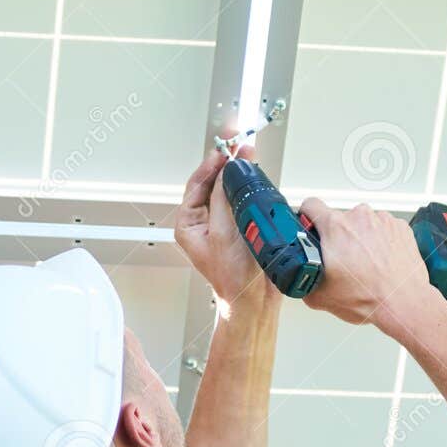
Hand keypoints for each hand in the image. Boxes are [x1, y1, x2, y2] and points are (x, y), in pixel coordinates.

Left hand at [174, 145, 277, 308]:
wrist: (254, 300)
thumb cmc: (233, 279)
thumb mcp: (223, 234)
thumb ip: (222, 200)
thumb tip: (225, 173)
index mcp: (189, 224)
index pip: (197, 184)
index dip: (211, 163)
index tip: (225, 147)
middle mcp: (204, 222)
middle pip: (214, 182)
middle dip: (228, 163)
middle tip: (240, 145)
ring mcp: (224, 224)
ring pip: (229, 190)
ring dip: (240, 173)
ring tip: (249, 158)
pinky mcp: (241, 226)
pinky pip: (244, 200)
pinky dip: (250, 188)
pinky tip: (257, 179)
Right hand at [298, 199, 435, 328]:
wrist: (403, 303)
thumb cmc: (369, 297)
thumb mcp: (320, 296)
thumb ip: (303, 278)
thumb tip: (299, 276)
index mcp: (335, 227)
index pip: (311, 205)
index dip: (307, 216)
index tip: (310, 226)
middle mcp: (359, 217)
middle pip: (339, 219)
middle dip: (338, 236)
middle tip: (343, 260)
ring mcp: (382, 220)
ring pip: (363, 224)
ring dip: (361, 238)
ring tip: (366, 263)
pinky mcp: (399, 227)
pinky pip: (383, 228)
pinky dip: (381, 241)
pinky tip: (380, 260)